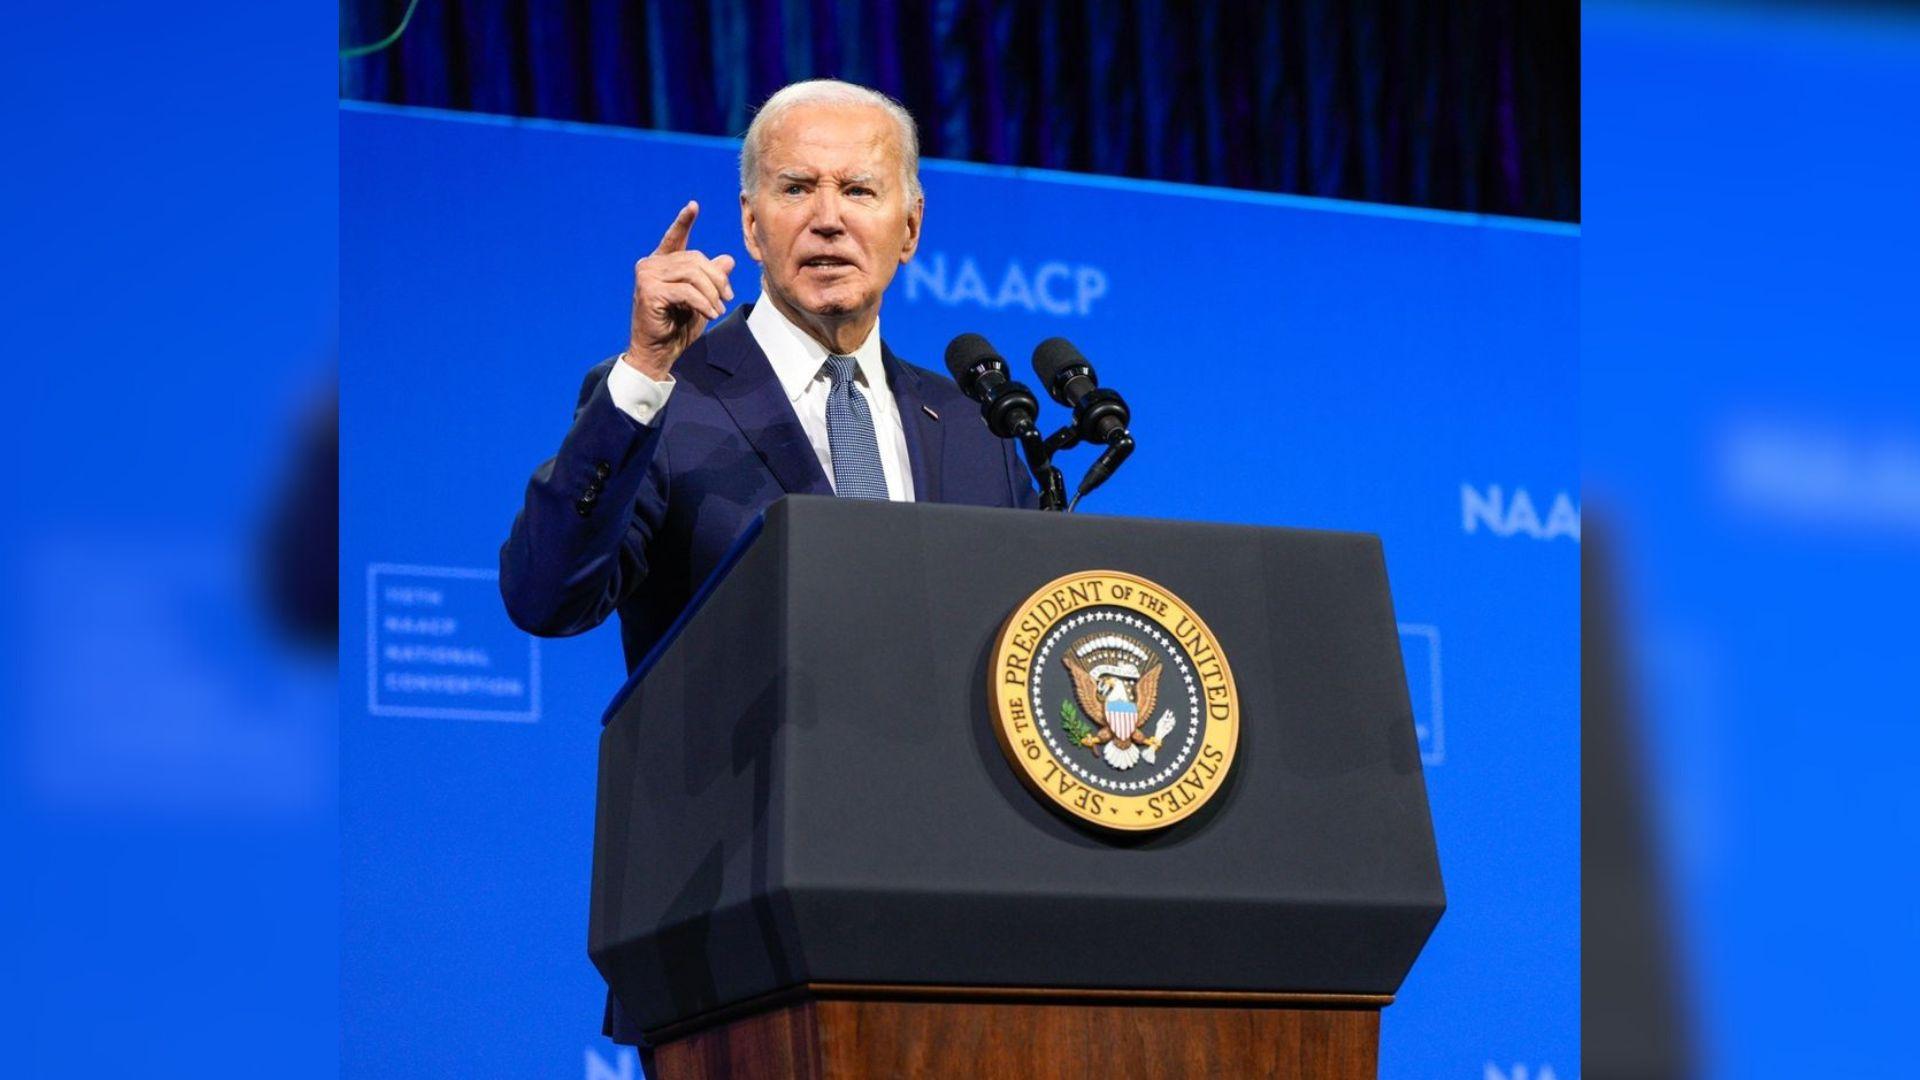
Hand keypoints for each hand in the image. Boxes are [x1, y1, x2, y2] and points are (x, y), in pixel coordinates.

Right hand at [623, 200, 735, 377]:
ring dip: (712, 293)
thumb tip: (728, 259)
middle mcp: (651, 264)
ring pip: (693, 274)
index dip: (684, 221)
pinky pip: (687, 291)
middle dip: (717, 279)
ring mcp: (647, 276)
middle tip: (728, 298)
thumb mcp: (702, 300)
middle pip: (695, 259)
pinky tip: (710, 314)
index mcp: (662, 263)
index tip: (694, 205)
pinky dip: (703, 303)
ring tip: (718, 309)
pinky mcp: (649, 291)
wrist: (658, 352)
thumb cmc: (677, 327)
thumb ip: (711, 279)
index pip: (674, 237)